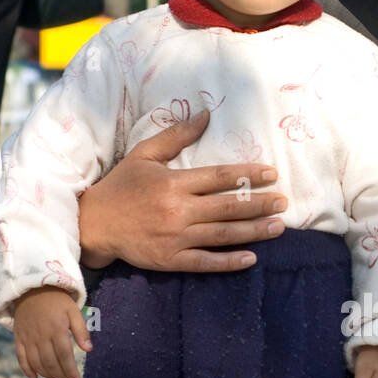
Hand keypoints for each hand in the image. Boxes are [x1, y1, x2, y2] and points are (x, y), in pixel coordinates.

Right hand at [13, 288, 91, 377]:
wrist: (31, 289)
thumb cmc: (56, 301)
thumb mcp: (73, 310)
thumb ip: (81, 330)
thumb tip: (88, 349)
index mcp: (56, 329)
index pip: (64, 355)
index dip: (70, 370)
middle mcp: (41, 336)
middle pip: (50, 362)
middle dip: (61, 375)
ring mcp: (28, 338)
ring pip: (36, 363)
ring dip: (47, 374)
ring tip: (58, 377)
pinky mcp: (19, 338)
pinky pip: (21, 358)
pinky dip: (27, 370)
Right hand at [77, 109, 288, 272]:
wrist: (93, 224)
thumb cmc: (121, 187)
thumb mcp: (144, 155)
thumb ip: (176, 136)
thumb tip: (206, 115)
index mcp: (173, 183)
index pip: (219, 177)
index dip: (247, 175)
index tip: (271, 174)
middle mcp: (177, 210)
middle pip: (227, 207)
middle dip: (259, 204)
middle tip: (284, 202)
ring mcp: (175, 237)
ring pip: (222, 235)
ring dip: (253, 232)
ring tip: (278, 228)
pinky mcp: (170, 260)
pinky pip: (205, 262)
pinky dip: (228, 261)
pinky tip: (251, 258)